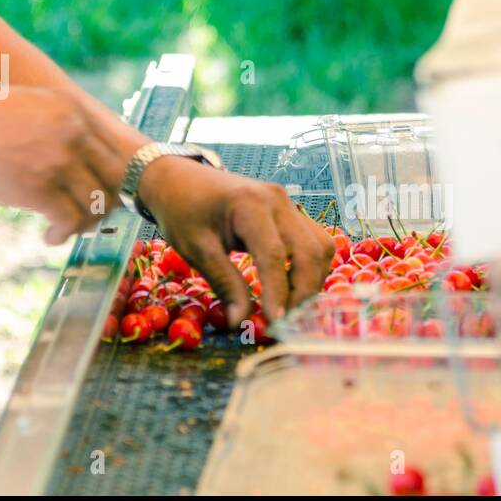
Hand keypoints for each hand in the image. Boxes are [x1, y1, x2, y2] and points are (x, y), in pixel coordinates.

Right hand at [0, 87, 125, 243]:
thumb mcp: (28, 104)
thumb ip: (58, 122)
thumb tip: (76, 151)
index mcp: (72, 111)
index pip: (113, 149)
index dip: (112, 175)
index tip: (101, 189)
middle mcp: (73, 134)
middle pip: (114, 177)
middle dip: (107, 199)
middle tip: (91, 213)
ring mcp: (59, 161)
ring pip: (96, 202)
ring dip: (86, 222)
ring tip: (69, 229)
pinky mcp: (41, 189)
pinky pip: (70, 220)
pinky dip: (64, 233)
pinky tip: (50, 237)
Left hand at [137, 157, 334, 324]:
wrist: (180, 179)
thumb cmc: (183, 212)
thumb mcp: (197, 250)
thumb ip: (225, 284)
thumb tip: (239, 322)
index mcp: (249, 205)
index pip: (273, 254)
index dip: (278, 292)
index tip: (275, 322)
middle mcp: (277, 200)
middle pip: (309, 250)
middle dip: (303, 291)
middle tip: (286, 321)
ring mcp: (288, 204)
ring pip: (320, 246)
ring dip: (312, 280)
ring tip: (291, 307)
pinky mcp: (290, 211)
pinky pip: (314, 241)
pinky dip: (310, 267)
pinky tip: (294, 287)